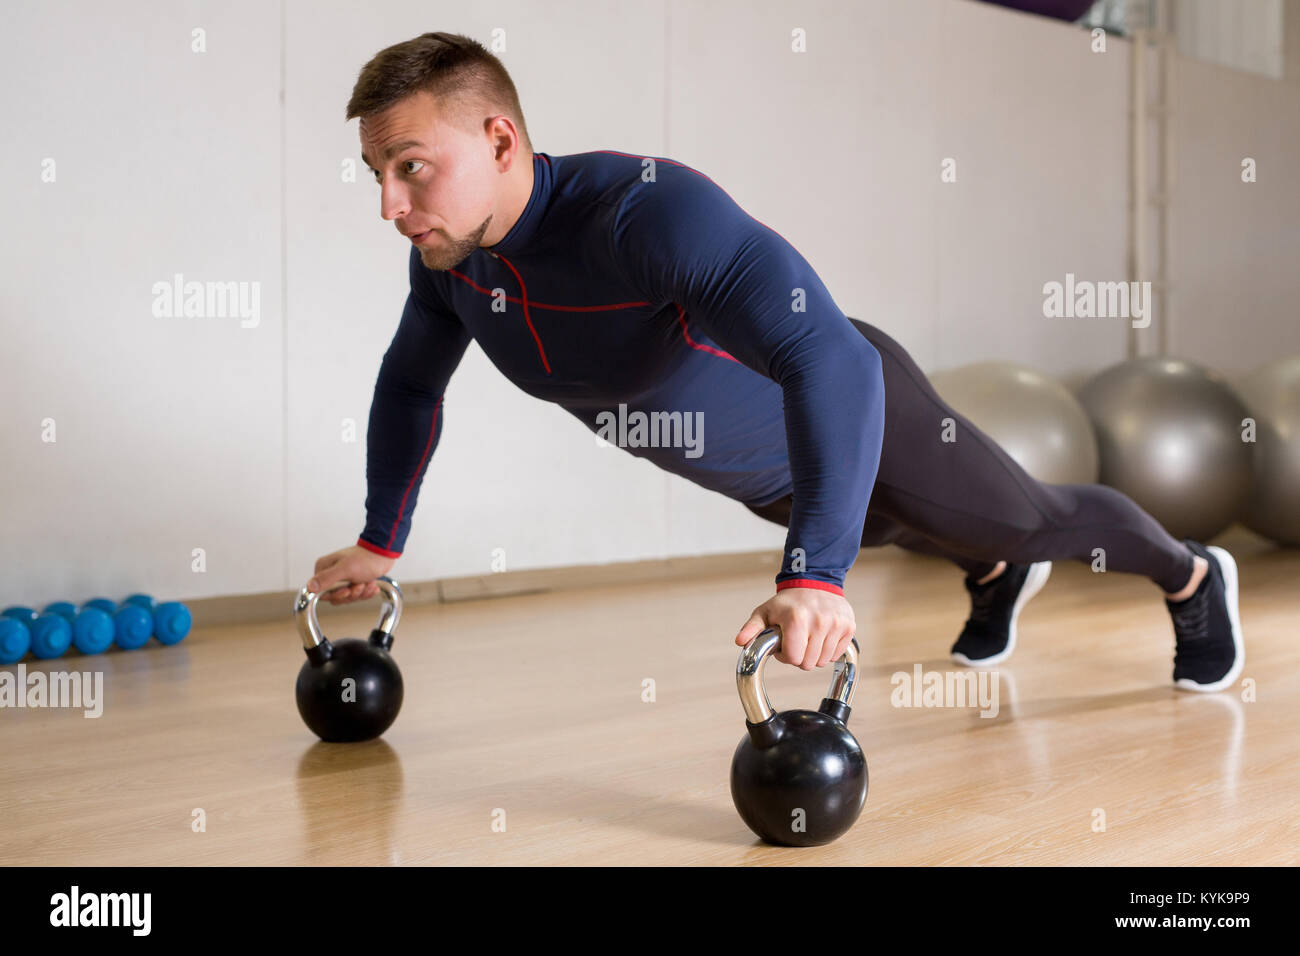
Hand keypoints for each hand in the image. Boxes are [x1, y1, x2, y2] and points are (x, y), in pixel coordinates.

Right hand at [307, 545, 395, 605]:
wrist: (383, 554)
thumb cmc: (365, 559)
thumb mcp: (345, 569)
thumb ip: (326, 578)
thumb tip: (309, 587)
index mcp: (323, 568)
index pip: (321, 592)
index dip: (336, 595)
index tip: (347, 589)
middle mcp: (330, 574)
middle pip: (336, 597)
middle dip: (351, 593)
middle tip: (360, 584)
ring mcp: (342, 579)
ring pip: (348, 597)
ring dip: (361, 592)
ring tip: (368, 582)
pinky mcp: (353, 582)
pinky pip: (357, 596)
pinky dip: (366, 592)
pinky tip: (372, 584)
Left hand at [734, 587, 855, 669]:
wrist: (815, 582)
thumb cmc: (787, 601)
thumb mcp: (765, 612)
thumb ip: (752, 629)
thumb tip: (740, 642)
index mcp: (796, 619)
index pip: (793, 658)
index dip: (785, 656)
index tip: (784, 645)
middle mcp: (819, 621)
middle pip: (808, 663)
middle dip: (799, 656)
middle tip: (796, 641)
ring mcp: (836, 624)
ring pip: (823, 661)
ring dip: (813, 654)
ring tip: (808, 638)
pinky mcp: (848, 626)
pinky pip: (836, 654)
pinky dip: (827, 650)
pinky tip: (821, 636)